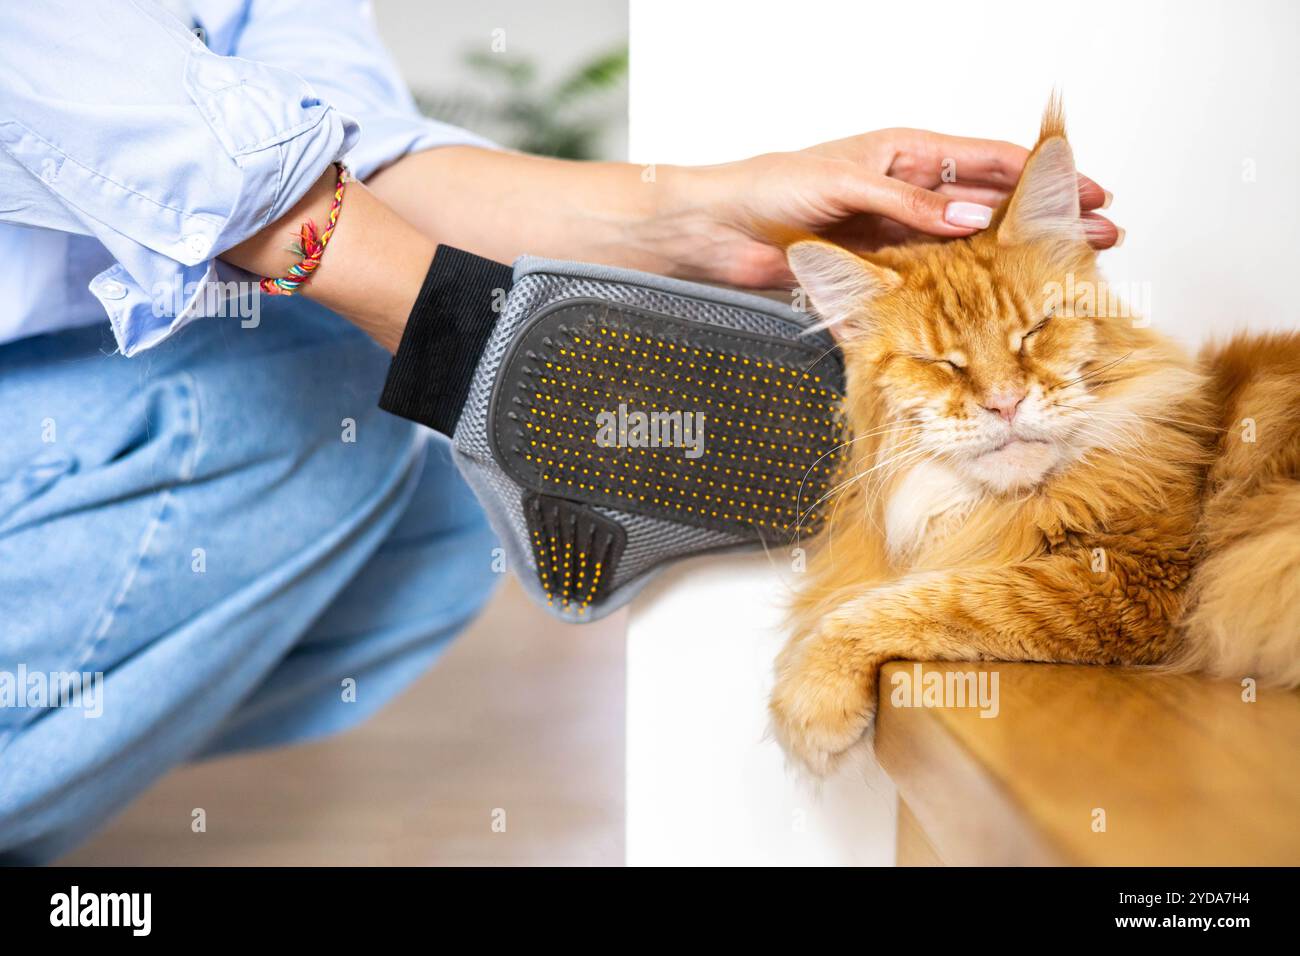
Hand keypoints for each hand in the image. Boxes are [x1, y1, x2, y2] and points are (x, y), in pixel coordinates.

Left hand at [654, 128, 1118, 287]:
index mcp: (906, 154)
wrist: (718, 232)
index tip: (1089, 189)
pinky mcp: (880, 273)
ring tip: (1070, 273)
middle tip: (1102, 237)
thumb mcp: (843, 185)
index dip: (1041, 176)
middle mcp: (909, 193)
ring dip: (1020, 261)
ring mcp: (899, 235)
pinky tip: (1005, 303)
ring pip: (973, 247)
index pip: (987, 161)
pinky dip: (972, 290)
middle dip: (1048, 220)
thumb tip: (973, 214)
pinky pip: (936, 280)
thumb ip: (908, 202)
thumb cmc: (769, 189)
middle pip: (994, 206)